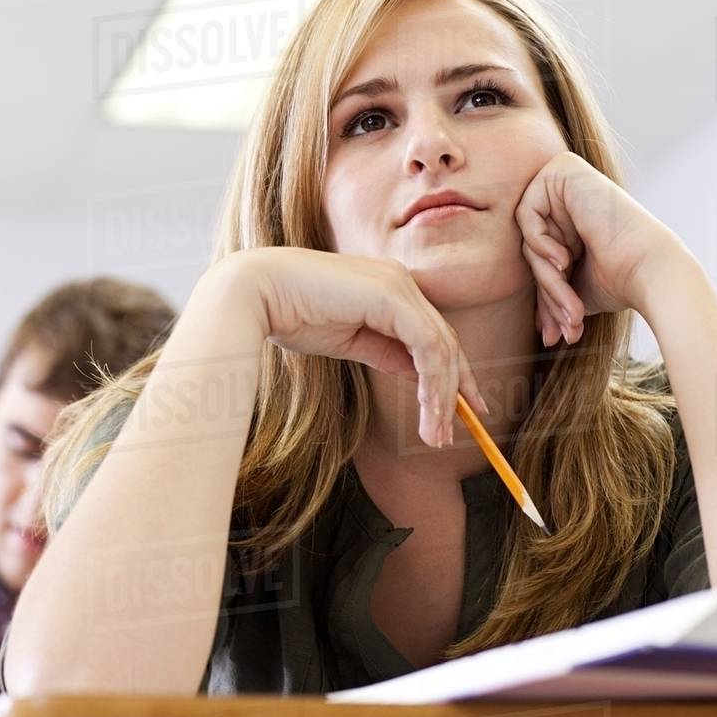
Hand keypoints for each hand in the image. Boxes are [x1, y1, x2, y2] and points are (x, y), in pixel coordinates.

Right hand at [217, 247, 489, 447]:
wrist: (255, 293)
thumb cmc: (289, 314)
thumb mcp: (347, 340)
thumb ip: (384, 351)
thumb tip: (417, 374)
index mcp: (389, 288)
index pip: (432, 333)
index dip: (451, 373)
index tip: (461, 408)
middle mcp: (400, 281)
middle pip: (445, 340)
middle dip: (455, 389)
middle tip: (453, 431)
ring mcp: (399, 285)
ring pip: (441, 346)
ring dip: (443, 396)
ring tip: (436, 435)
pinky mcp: (393, 297)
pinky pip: (428, 346)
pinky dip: (433, 383)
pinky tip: (429, 412)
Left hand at [515, 151, 679, 345]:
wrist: (650, 273)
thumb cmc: (618, 283)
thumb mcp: (571, 288)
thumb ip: (547, 289)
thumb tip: (537, 327)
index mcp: (571, 217)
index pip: (535, 255)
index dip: (544, 294)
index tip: (556, 331)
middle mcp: (568, 196)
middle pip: (530, 245)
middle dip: (546, 289)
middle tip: (566, 321)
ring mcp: (566, 180)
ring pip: (528, 235)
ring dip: (545, 275)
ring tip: (570, 303)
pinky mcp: (564, 170)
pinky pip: (527, 212)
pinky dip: (540, 243)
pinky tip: (564, 260)